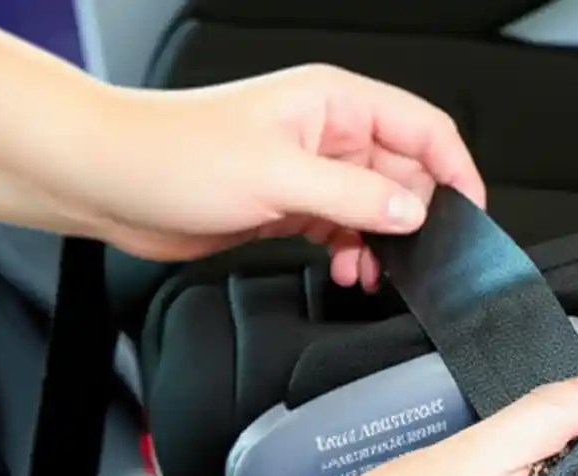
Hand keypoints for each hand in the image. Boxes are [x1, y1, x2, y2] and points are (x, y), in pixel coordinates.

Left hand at [81, 64, 485, 289]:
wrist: (110, 182)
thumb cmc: (173, 155)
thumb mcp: (278, 177)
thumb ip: (355, 198)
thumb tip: (414, 213)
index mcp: (336, 104)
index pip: (425, 129)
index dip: (455, 170)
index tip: (468, 214)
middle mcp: (330, 134)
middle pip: (407, 175)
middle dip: (414, 218)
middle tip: (412, 256)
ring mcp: (313, 171)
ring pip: (379, 208)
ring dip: (384, 243)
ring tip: (374, 269)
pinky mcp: (293, 205)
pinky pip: (348, 229)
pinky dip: (356, 252)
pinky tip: (348, 269)